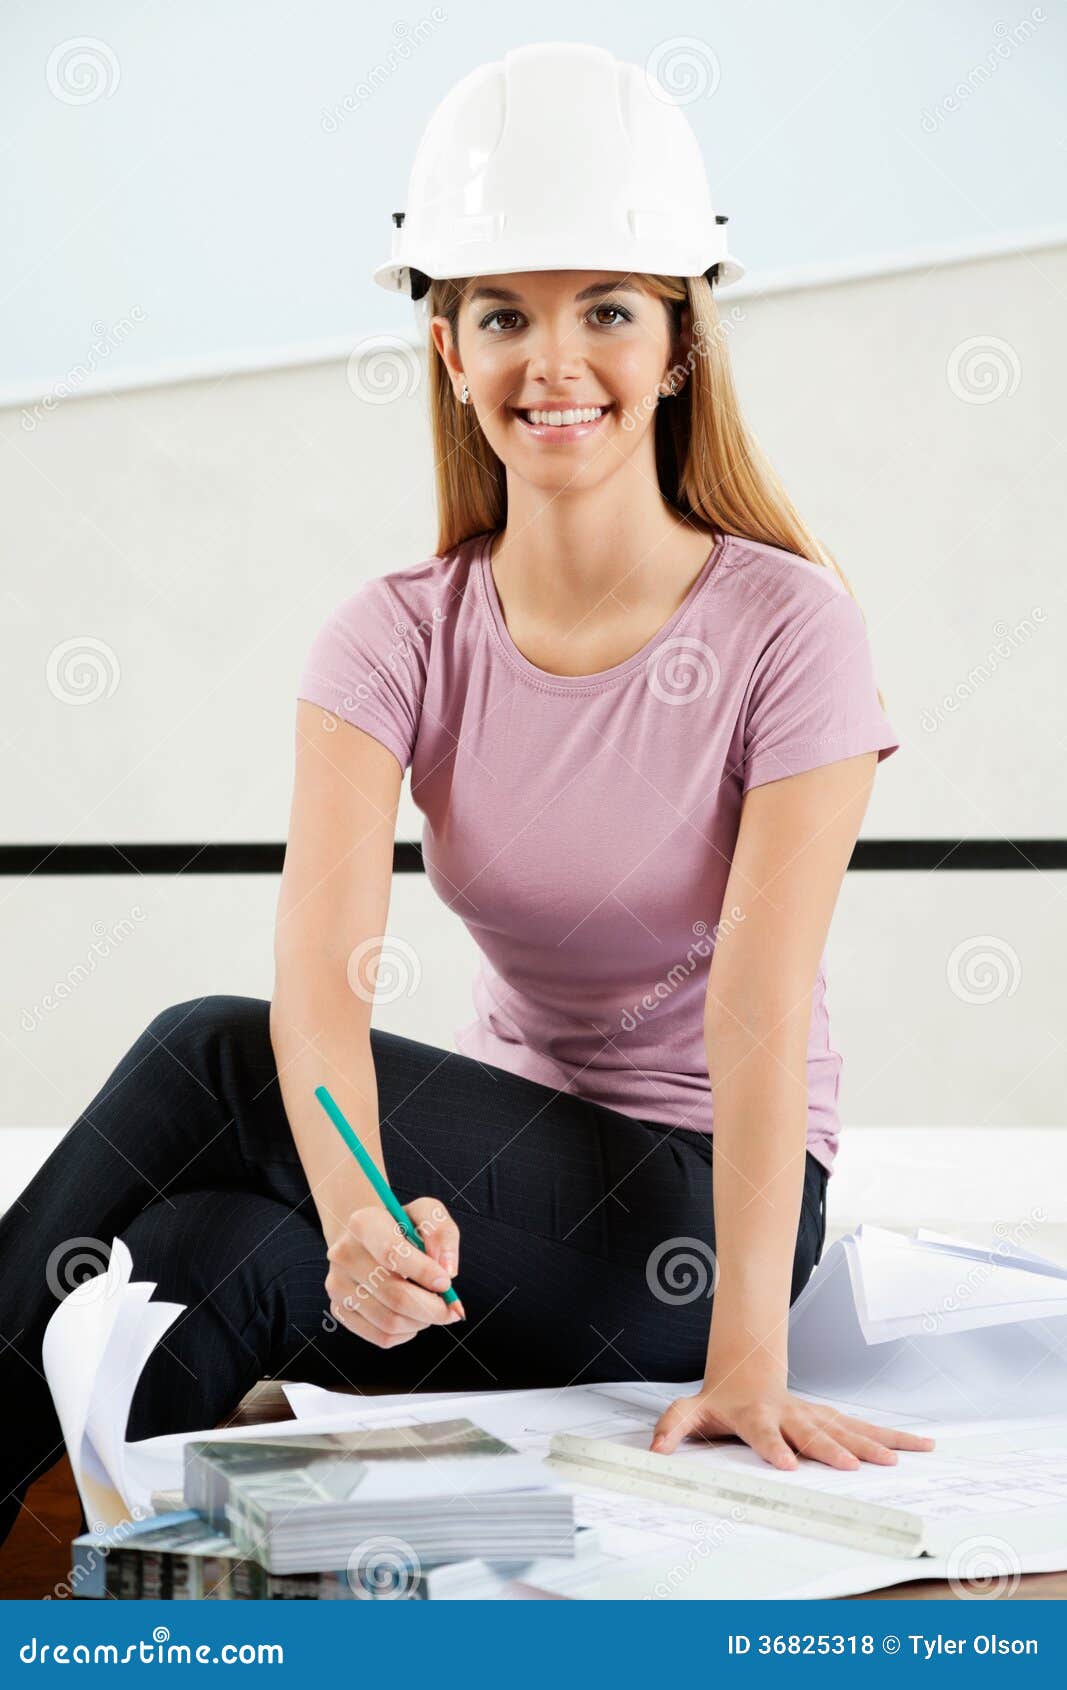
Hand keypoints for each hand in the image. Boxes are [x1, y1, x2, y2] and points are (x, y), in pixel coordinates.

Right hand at [324, 1195, 464, 1348]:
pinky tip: (412, 1315)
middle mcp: (344, 1254)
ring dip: (421, 1321)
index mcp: (363, 1222)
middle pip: (394, 1295)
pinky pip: (382, 1337)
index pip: (391, 1252)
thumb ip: (442, 1232)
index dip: (423, 1272)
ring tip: (430, 1306)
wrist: (368, 1239)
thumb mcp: (427, 1214)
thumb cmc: (402, 1227)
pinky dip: (407, 1332)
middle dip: (432, 1307)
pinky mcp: (339, 1310)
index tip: (446, 1283)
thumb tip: (448, 1270)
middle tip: (451, 1308)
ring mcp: (338, 1285)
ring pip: (390, 1322)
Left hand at [650, 1364, 935, 1470]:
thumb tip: (654, 1453)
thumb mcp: (688, 1411)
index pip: (764, 1433)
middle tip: (851, 1467)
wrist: (745, 1369)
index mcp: (755, 1416)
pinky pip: (863, 1428)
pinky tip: (921, 1445)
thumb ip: (672, 1428)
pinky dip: (893, 1436)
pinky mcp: (831, 1418)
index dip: (773, 1447)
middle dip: (831, 1449)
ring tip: (897, 1460)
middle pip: (813, 1433)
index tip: (787, 1465)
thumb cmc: (719, 1399)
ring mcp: (813, 1415)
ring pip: (846, 1428)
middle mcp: (790, 1414)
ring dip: (872, 1444)